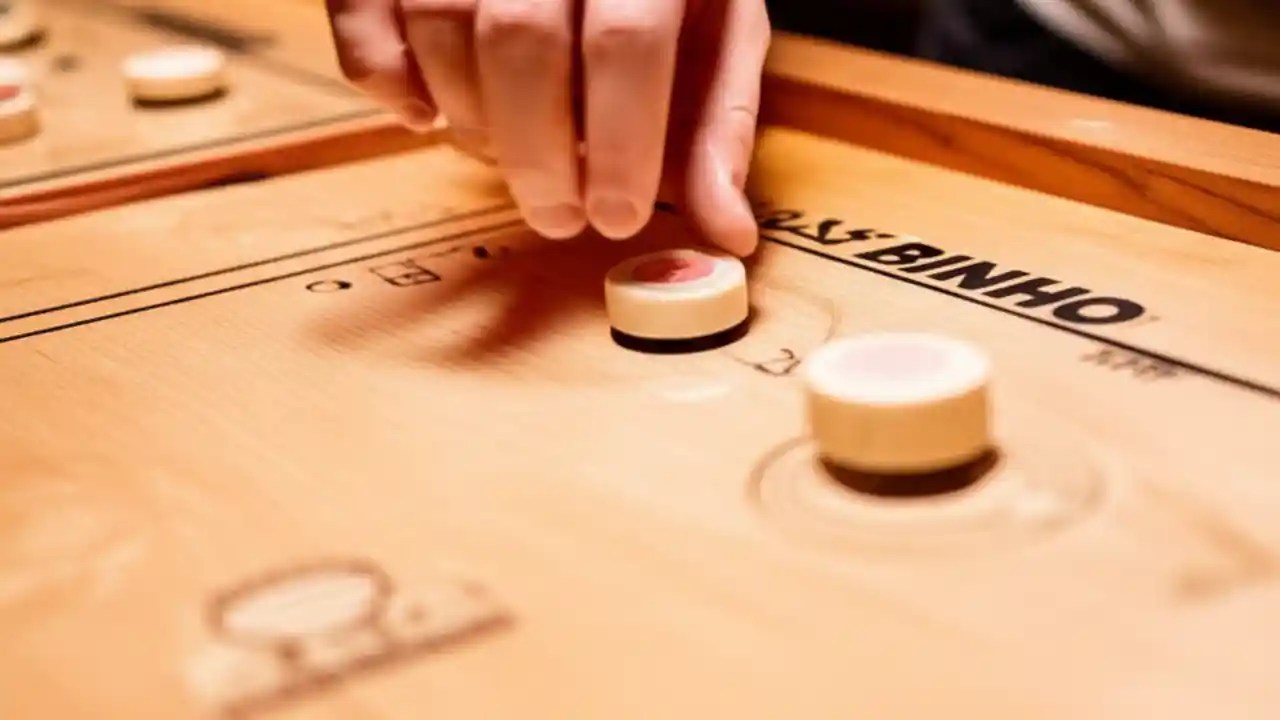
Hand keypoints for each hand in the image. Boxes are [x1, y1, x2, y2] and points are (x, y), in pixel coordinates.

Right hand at [324, 0, 769, 255]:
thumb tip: (730, 234)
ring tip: (510, 157)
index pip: (626, 43)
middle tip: (559, 215)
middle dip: (537, 154)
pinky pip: (362, 19)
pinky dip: (385, 81)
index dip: (620, 144)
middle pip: (520, 41)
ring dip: (472, 123)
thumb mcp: (716, 33)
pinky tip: (427, 114)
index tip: (616, 216)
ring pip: (440, 28)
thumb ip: (716, 128)